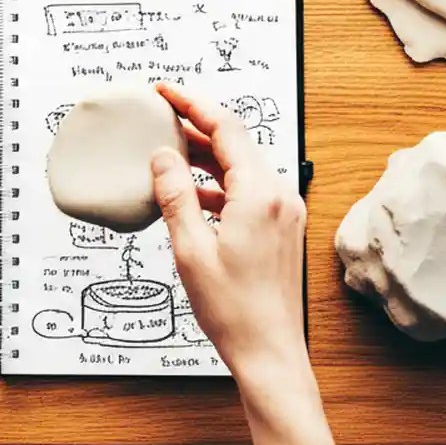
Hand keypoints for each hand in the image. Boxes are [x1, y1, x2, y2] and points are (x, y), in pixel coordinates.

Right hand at [149, 83, 333, 444]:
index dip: (192, 104)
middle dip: (196, 127)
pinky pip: (247, 190)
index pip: (226, 128)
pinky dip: (218, 183)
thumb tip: (162, 156)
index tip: (165, 92)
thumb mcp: (190, 249)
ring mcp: (285, 212)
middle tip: (160, 117)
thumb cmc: (234, 310)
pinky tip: (192, 194)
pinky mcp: (281, 228)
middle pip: (236, 143)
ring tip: (169, 152)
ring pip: (241, 166)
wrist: (270, 352)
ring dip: (206, 156)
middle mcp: (280, 197)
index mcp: (260, 195)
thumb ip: (175, 195)